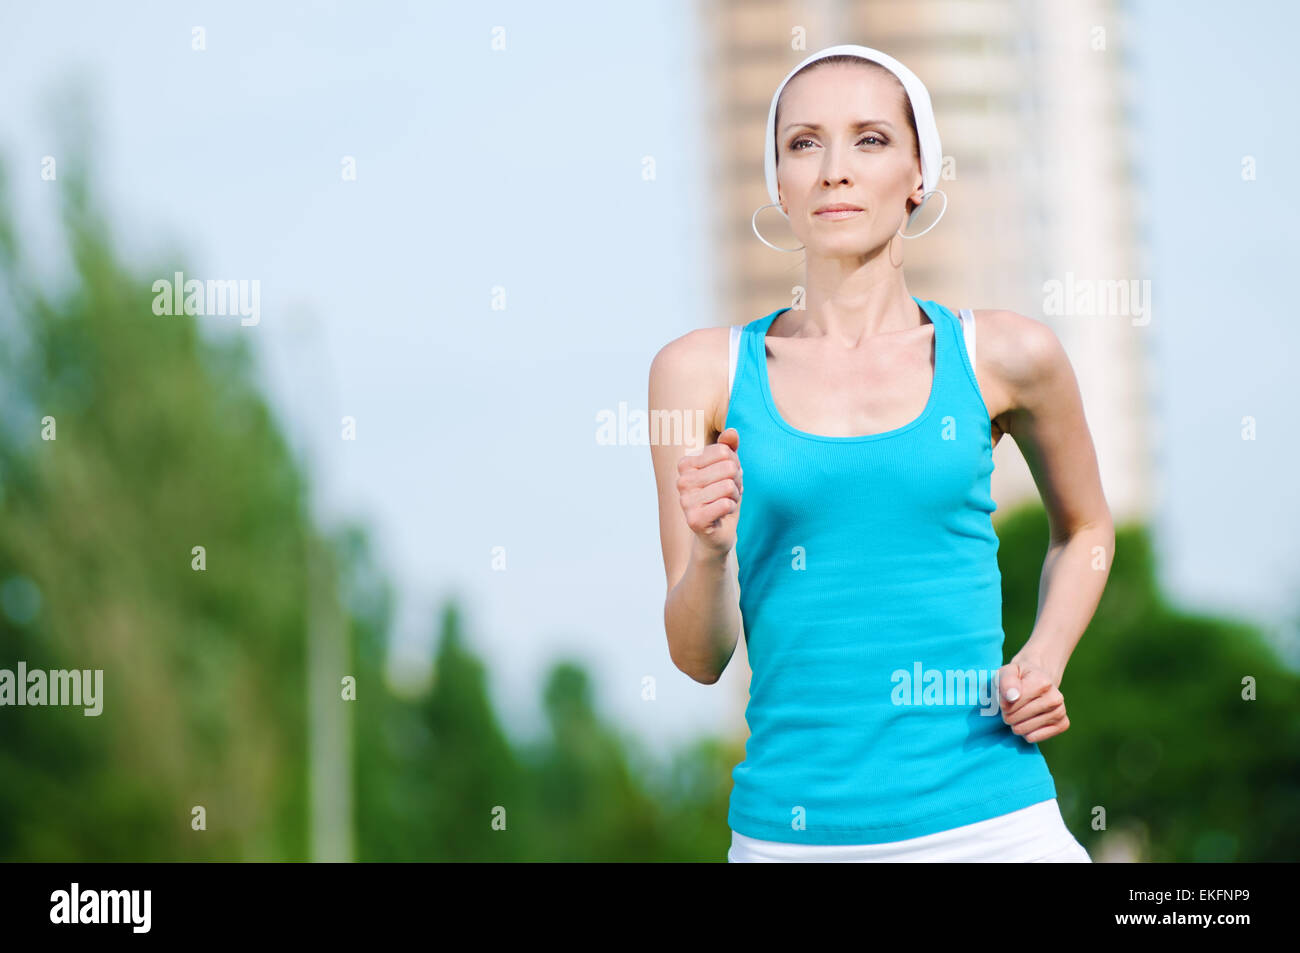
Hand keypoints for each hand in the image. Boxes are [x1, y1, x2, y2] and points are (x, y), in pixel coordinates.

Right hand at [676, 427, 741, 554]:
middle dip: (736, 482)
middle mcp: (681, 481)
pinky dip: (730, 509)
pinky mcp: (693, 519)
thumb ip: (729, 447)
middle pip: (728, 467)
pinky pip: (725, 504)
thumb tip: (731, 431)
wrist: (718, 530)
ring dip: (734, 497)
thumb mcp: (729, 468)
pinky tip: (722, 514)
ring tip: (724, 503)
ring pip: (728, 486)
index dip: (734, 465)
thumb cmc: (722, 495)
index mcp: (685, 464)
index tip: (726, 478)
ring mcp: (685, 501)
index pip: (724, 451)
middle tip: (728, 493)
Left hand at [996, 658, 1069, 742]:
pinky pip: (1033, 738)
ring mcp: (1060, 712)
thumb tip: (1012, 696)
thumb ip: (1007, 681)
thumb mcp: (1009, 671)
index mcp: (1042, 682)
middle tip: (1012, 707)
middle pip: (1015, 718)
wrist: (1041, 679)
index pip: (1011, 703)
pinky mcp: (1063, 724)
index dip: (1003, 702)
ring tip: (1020, 713)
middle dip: (1008, 714)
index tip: (1006, 696)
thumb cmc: (1020, 677)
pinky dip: (1026, 732)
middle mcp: (1055, 698)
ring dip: (1016, 724)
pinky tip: (1029, 721)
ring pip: (1023, 730)